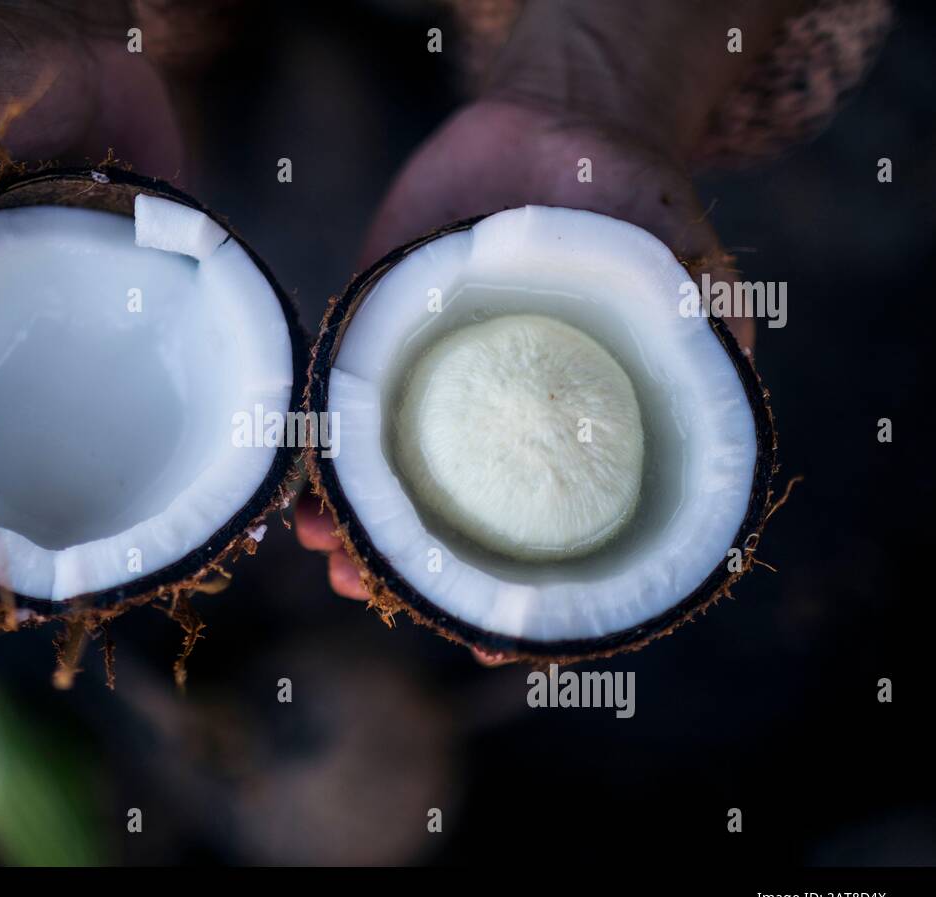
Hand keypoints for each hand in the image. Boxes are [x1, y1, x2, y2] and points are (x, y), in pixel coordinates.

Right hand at [0, 0, 181, 609]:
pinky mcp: (139, 293)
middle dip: (21, 526)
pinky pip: (160, 365)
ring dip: (109, 491)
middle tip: (53, 594)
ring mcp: (73, 320)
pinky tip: (213, 467)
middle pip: (2, 452)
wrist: (67, 23)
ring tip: (142, 560)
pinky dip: (182, 413)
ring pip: (86, 426)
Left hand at [302, 0, 800, 659]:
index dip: (524, 601)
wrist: (549, 124)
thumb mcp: (682, 255)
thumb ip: (703, 320)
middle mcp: (496, 429)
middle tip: (378, 592)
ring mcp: (432, 390)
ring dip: (353, 522)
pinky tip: (296, 478)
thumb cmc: (629, 197)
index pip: (549, 543)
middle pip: (455, 525)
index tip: (492, 642)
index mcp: (570, 438)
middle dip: (414, 570)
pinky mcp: (376, 341)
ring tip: (325, 548)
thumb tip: (730, 370)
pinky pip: (340, 406)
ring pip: (388, 481)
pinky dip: (318, 448)